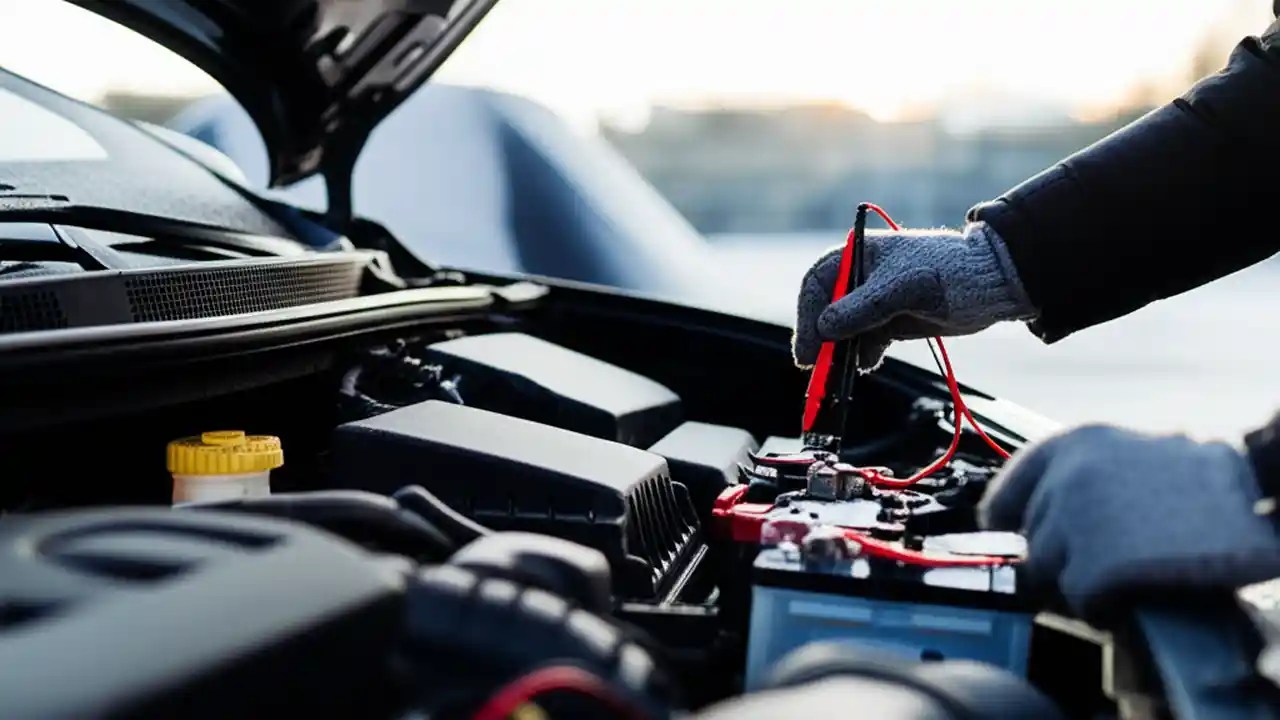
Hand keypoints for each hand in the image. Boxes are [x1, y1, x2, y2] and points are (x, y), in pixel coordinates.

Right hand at [791, 223, 1033, 369]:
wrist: (991, 286)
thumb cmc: (950, 272)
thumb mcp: (904, 288)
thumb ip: (863, 308)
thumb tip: (825, 328)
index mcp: (858, 255)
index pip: (818, 284)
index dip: (808, 315)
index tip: (808, 348)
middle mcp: (861, 277)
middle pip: (825, 309)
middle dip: (820, 338)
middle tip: (816, 366)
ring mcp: (874, 301)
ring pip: (843, 330)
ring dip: (841, 351)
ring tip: (843, 370)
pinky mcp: (889, 321)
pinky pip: (864, 341)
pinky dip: (862, 354)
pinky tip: (869, 362)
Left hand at [980, 424, 1279, 621]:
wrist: (1269, 500)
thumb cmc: (1216, 485)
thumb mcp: (1139, 457)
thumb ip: (1089, 480)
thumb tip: (1041, 521)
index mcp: (1076, 444)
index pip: (1007, 494)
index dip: (1014, 526)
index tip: (1017, 542)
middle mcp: (1067, 477)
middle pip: (1032, 542)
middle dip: (1061, 561)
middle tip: (1101, 569)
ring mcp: (1078, 520)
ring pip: (1049, 575)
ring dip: (1081, 586)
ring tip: (1125, 580)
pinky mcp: (1098, 565)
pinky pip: (1080, 602)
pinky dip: (1104, 608)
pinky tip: (1133, 598)